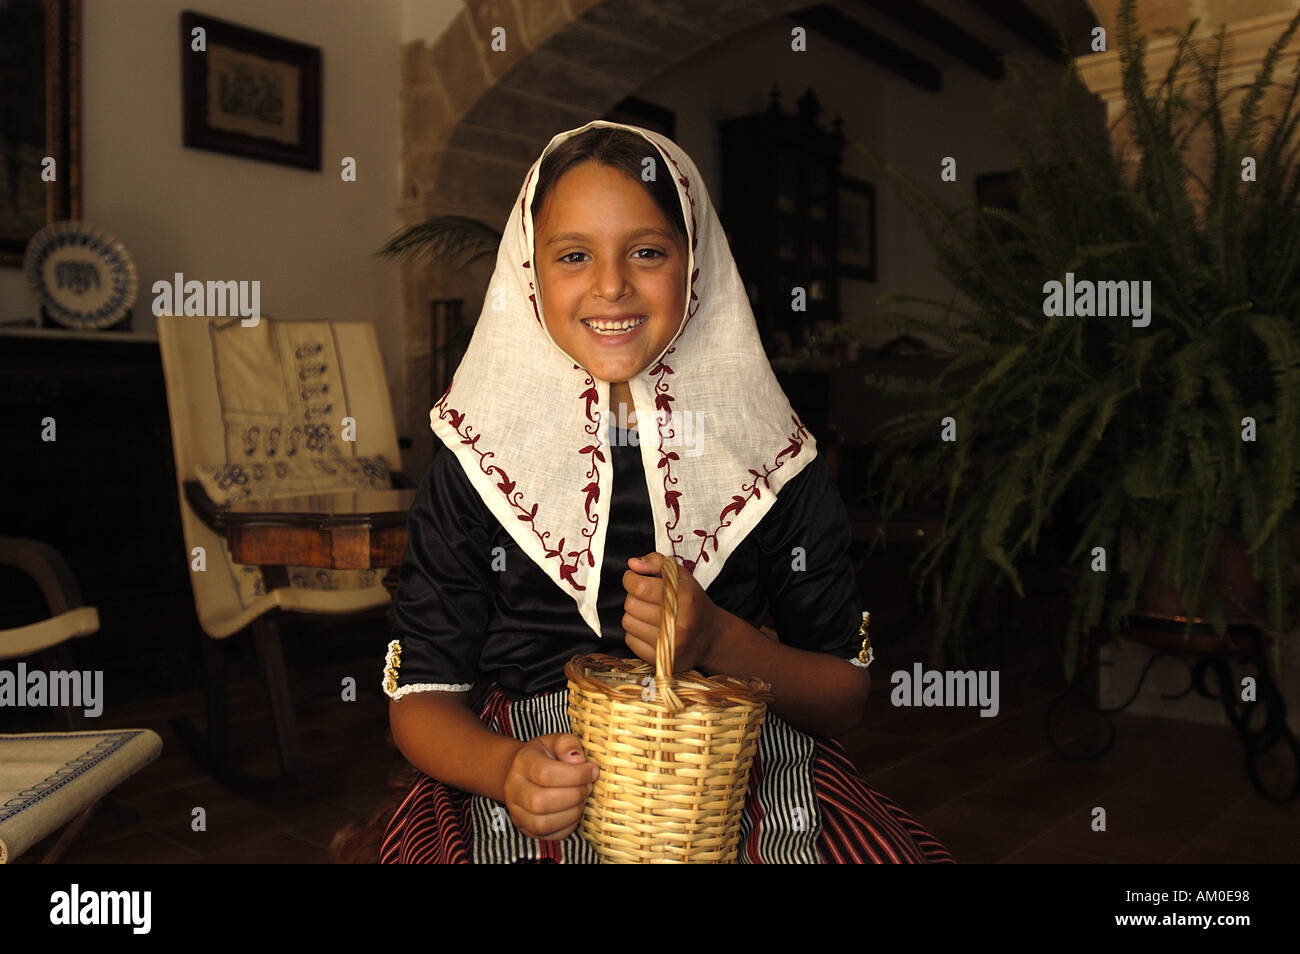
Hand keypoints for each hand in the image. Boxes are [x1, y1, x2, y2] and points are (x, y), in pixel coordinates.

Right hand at [502, 733, 598, 840]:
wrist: (521, 773)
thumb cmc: (543, 756)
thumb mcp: (555, 741)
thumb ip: (567, 744)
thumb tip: (579, 761)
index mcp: (522, 763)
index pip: (546, 773)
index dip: (575, 774)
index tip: (592, 770)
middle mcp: (514, 789)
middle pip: (541, 802)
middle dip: (574, 795)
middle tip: (588, 786)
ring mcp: (517, 812)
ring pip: (543, 823)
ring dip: (572, 812)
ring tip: (582, 798)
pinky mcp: (526, 829)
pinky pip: (548, 836)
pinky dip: (567, 825)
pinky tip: (574, 810)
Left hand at [622, 551, 718, 673]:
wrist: (710, 637)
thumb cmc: (692, 602)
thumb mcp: (681, 576)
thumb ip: (657, 562)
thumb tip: (632, 563)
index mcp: (685, 597)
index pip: (640, 587)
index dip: (630, 579)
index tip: (633, 578)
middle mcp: (680, 623)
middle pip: (631, 604)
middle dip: (633, 596)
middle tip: (645, 597)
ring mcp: (671, 644)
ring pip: (628, 622)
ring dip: (633, 615)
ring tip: (648, 612)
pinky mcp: (661, 659)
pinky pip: (630, 640)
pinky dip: (635, 632)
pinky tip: (649, 628)